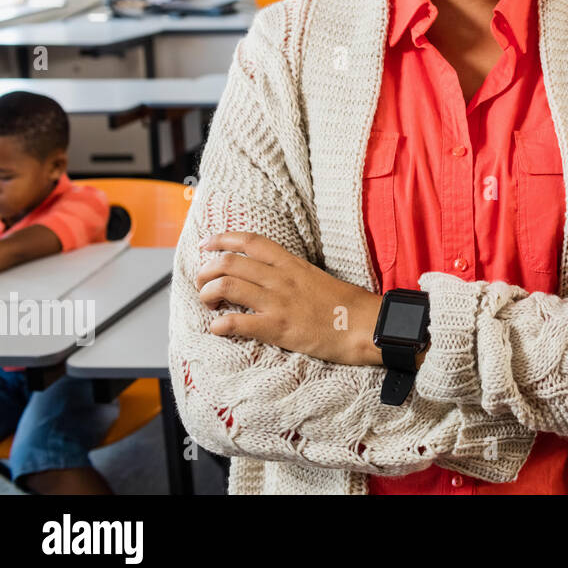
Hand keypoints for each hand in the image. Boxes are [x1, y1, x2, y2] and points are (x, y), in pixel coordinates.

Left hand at [197, 232, 383, 364]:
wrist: (364, 325)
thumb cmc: (344, 304)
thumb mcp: (316, 277)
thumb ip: (291, 273)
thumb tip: (269, 275)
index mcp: (291, 263)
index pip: (249, 241)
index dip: (221, 239)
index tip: (205, 244)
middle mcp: (281, 278)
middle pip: (229, 262)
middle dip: (206, 272)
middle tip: (202, 283)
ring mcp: (278, 302)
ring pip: (227, 286)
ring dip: (208, 294)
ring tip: (208, 304)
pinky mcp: (277, 327)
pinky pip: (237, 322)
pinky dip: (219, 325)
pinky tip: (218, 328)